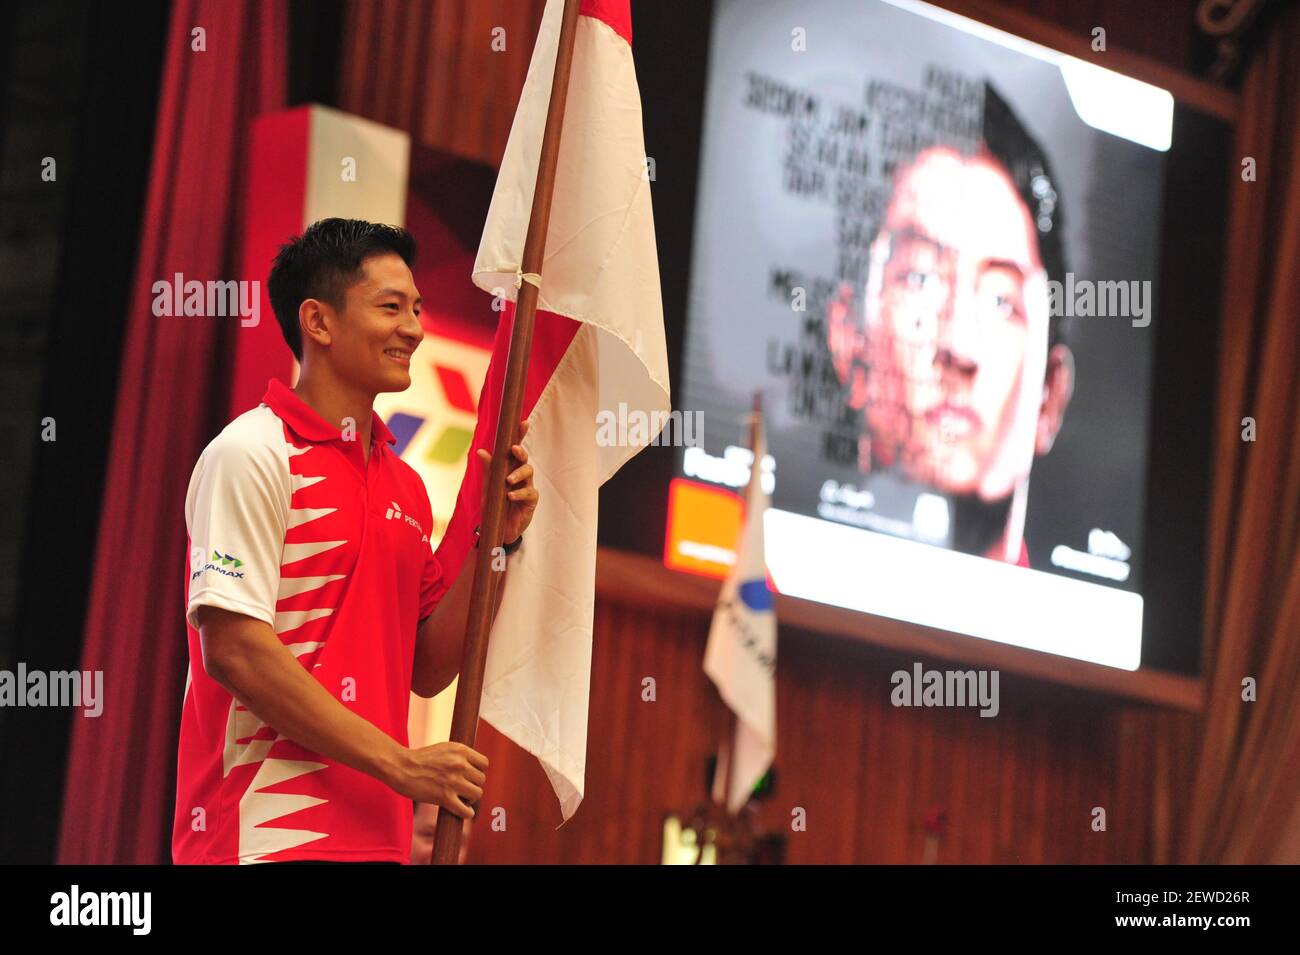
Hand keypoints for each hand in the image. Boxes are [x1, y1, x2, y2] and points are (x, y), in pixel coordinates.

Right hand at [390, 742, 488, 819]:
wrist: (400, 767)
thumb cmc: (420, 759)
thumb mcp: (444, 749)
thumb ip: (460, 756)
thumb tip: (476, 767)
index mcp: (460, 750)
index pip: (484, 764)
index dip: (478, 771)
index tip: (469, 776)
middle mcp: (459, 764)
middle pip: (481, 780)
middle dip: (472, 785)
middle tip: (461, 788)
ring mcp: (452, 781)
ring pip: (477, 794)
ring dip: (470, 798)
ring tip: (459, 797)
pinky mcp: (444, 797)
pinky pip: (466, 811)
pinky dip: (466, 813)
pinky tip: (461, 810)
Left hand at [476, 418, 538, 544]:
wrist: (496, 528)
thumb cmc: (494, 504)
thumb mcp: (488, 486)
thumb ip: (488, 469)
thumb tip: (481, 451)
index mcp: (510, 469)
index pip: (516, 450)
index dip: (521, 435)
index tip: (523, 422)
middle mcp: (520, 475)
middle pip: (525, 459)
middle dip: (521, 453)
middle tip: (514, 450)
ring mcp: (527, 487)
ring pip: (529, 473)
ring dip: (518, 474)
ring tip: (508, 480)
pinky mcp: (531, 501)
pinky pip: (529, 493)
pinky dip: (519, 493)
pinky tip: (510, 496)